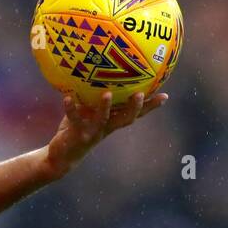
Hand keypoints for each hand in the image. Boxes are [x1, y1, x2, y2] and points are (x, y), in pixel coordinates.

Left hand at [43, 90, 168, 179]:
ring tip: (108, 94)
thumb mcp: (89, 112)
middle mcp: (106, 128)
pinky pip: (74, 118)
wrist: (62, 156)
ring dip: (105, 107)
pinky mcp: (76, 133)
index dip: (151, 106)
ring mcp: (92, 131)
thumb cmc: (78, 128)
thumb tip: (98, 71)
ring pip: (102, 119)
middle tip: (141, 94)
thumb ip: (95, 97)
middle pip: (125, 119)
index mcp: (113, 122)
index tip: (165, 96)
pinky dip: (71, 108)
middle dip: (135, 108)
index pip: (135, 114)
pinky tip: (68, 97)